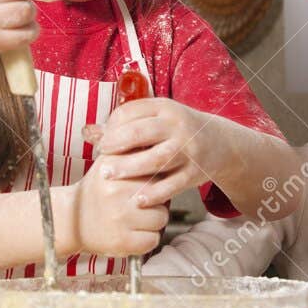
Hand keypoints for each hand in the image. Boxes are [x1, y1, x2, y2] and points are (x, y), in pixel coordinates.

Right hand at [71, 152, 169, 256]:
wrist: (70, 220)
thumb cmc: (98, 190)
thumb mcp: (109, 160)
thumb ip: (130, 143)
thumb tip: (152, 127)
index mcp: (113, 167)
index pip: (155, 169)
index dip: (154, 178)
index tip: (143, 183)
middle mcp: (115, 190)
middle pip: (162, 193)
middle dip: (155, 200)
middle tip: (137, 204)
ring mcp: (118, 217)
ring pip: (161, 218)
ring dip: (153, 222)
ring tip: (134, 219)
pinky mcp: (121, 241)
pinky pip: (153, 240)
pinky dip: (146, 240)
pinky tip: (132, 233)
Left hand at [83, 98, 227, 208]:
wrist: (219, 143)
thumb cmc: (176, 131)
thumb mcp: (156, 120)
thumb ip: (124, 125)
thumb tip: (88, 132)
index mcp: (164, 108)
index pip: (130, 112)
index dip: (111, 126)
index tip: (101, 142)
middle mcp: (177, 126)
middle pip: (141, 133)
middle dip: (116, 144)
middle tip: (100, 157)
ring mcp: (188, 150)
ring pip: (156, 159)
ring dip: (129, 168)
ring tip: (109, 174)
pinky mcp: (194, 172)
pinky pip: (172, 184)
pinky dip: (154, 193)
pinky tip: (137, 199)